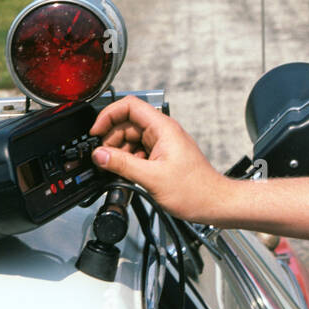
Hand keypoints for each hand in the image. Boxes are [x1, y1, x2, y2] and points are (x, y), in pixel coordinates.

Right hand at [89, 95, 226, 221]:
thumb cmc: (194, 190)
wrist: (213, 203)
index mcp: (163, 128)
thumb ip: (122, 164)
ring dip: (119, 152)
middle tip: (103, 158)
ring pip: (131, 139)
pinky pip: (138, 151)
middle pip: (127, 123)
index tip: (96, 132)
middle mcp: (163, 132)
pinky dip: (128, 161)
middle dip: (111, 139)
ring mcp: (163, 144)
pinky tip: (127, 174)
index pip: (129, 106)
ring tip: (116, 169)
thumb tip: (99, 155)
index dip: (108, 115)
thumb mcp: (151, 177)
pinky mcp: (162, 156)